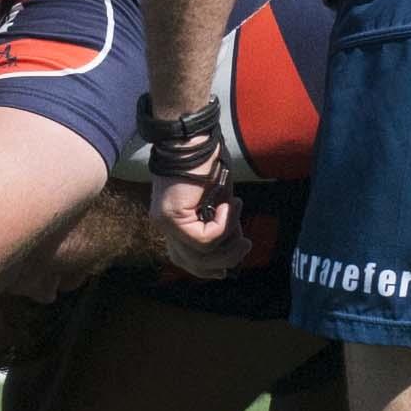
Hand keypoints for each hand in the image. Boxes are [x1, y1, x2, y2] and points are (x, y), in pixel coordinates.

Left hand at [149, 152, 246, 268]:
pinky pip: (203, 238)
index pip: (185, 260)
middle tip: (246, 245)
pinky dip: (222, 226)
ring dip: (227, 239)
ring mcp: (165, 223)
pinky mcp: (171, 218)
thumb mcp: (219, 202)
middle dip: (224, 260)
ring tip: (240, 218)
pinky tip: (227, 205)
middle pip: (192, 263)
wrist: (193, 139)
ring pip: (200, 254)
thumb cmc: (208, 164)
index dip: (207, 270)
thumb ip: (221, 225)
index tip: (227, 271)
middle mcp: (165, 226)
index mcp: (174, 223)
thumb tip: (236, 246)